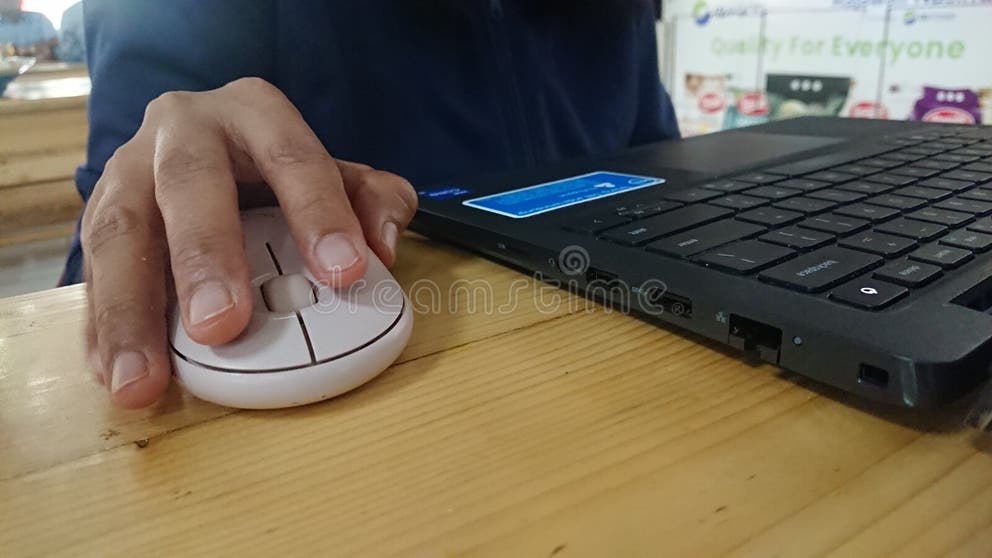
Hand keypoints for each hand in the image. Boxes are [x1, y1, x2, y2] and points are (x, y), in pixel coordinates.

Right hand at [82, 78, 417, 407]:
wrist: (201, 139)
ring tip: (142, 380)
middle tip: (221, 326)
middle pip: (188, 184)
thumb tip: (383, 248)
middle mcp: (184, 130)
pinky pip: (90, 271)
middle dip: (203, 257)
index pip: (291, 156)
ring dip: (128, 312)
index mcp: (255, 113)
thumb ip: (372, 200)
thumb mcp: (335, 172)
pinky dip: (99, 328)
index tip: (343, 273)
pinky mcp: (97, 215)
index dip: (318, 213)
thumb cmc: (274, 164)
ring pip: (119, 233)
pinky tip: (114, 374)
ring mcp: (129, 169)